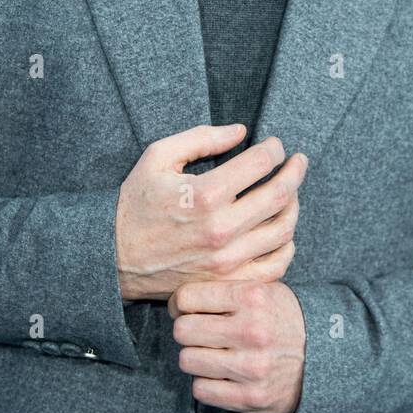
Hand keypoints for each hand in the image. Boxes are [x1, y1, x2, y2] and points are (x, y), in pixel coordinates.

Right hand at [115, 123, 306, 300]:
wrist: (113, 256)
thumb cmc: (136, 202)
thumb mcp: (159, 156)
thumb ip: (202, 138)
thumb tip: (241, 131)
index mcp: (205, 194)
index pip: (260, 163)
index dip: (275, 149)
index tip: (276, 145)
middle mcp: (222, 229)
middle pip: (280, 195)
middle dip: (295, 172)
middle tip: (298, 161)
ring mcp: (228, 260)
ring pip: (283, 230)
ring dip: (294, 205)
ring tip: (292, 192)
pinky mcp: (228, 281)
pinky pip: (275, 266)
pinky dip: (287, 246)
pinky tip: (283, 230)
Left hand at [167, 278, 306, 412]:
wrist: (325, 356)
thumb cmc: (282, 318)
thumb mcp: (263, 289)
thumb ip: (226, 287)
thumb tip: (177, 298)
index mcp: (253, 296)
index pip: (187, 297)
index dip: (180, 304)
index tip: (184, 309)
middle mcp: (252, 330)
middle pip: (182, 330)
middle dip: (186, 331)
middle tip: (197, 333)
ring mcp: (252, 366)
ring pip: (187, 360)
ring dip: (194, 358)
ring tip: (209, 354)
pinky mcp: (252, 396)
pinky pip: (201, 390)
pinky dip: (205, 383)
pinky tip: (219, 375)